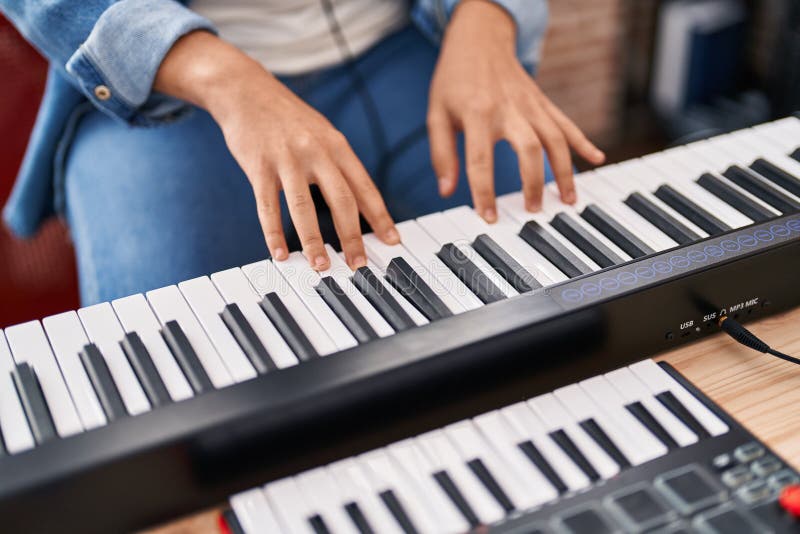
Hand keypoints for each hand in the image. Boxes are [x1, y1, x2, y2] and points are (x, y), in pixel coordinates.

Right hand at [155, 32, 398, 269]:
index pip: (364, 187)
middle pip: (341, 200)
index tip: (393, 241)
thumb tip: (360, 203)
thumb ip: (339, 165)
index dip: (380, 217)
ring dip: (313, 241)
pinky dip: (273, 233)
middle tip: (358, 264)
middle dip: (352, 236)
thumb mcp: (322, 133)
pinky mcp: (258, 165)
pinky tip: (279, 254)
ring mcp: (286, 158)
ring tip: (321, 266)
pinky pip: (267, 205)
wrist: (245, 90)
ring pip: (304, 207)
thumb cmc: (288, 118)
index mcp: (336, 145)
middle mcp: (316, 151)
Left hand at [427, 0, 605, 221]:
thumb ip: (442, 154)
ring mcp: (530, 105)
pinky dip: (583, 141)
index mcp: (477, 113)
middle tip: (533, 211)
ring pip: (555, 139)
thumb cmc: (454, 80)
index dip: (485, 191)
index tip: (489, 217)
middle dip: (533, 183)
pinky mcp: (542, 102)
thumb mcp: (436, 114)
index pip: (481, 160)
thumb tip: (447, 190)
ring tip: (568, 200)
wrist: (479, 38)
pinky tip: (596, 158)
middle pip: (528, 149)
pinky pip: (567, 123)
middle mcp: (508, 109)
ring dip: (564, 171)